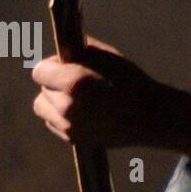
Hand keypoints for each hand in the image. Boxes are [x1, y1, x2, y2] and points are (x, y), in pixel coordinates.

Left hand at [30, 36, 164, 148]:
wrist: (150, 116)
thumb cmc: (130, 81)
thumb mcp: (106, 57)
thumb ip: (78, 52)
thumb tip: (61, 51)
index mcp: (73, 82)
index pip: (39, 71)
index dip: (51, 66)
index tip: (62, 65)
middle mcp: (67, 106)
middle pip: (42, 89)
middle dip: (54, 83)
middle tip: (73, 81)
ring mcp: (69, 125)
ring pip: (43, 108)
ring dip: (53, 100)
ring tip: (75, 96)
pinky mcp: (73, 139)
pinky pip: (53, 123)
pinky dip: (61, 117)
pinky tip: (81, 111)